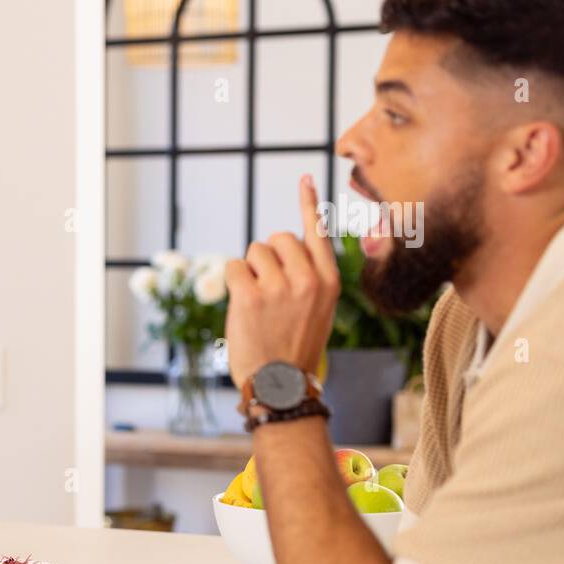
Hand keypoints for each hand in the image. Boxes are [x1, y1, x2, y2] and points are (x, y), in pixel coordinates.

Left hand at [224, 175, 339, 387]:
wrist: (279, 386)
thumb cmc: (294, 348)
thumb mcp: (317, 310)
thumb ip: (309, 277)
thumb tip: (280, 244)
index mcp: (330, 281)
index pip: (317, 232)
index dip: (308, 204)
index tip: (304, 177)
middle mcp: (309, 279)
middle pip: (278, 238)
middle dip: (267, 257)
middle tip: (268, 290)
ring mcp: (281, 287)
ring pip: (254, 251)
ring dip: (250, 271)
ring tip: (258, 304)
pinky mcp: (251, 296)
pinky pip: (234, 267)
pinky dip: (233, 282)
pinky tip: (242, 306)